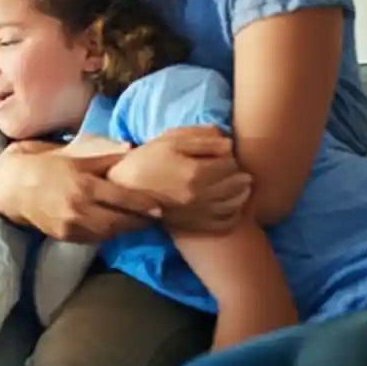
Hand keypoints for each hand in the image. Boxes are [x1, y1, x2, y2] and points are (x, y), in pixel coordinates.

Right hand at [0, 141, 161, 242]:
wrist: (13, 187)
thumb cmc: (46, 166)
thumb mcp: (75, 156)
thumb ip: (105, 156)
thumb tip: (132, 150)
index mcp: (85, 185)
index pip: (123, 199)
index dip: (144, 205)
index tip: (160, 207)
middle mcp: (80, 208)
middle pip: (120, 221)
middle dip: (140, 221)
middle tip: (155, 217)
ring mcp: (72, 225)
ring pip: (109, 233)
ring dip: (126, 230)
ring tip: (139, 223)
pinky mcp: (66, 236)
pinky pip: (94, 238)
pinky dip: (108, 234)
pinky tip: (116, 228)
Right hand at [109, 126, 250, 232]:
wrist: (124, 188)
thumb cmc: (146, 160)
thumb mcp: (170, 141)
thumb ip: (201, 140)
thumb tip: (229, 144)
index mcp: (196, 173)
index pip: (230, 164)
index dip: (230, 157)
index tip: (223, 155)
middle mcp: (201, 196)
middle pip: (238, 184)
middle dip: (239, 174)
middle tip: (235, 169)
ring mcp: (199, 213)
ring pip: (236, 204)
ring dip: (242, 192)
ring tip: (238, 185)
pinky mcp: (195, 225)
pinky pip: (226, 222)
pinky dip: (235, 212)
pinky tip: (230, 204)